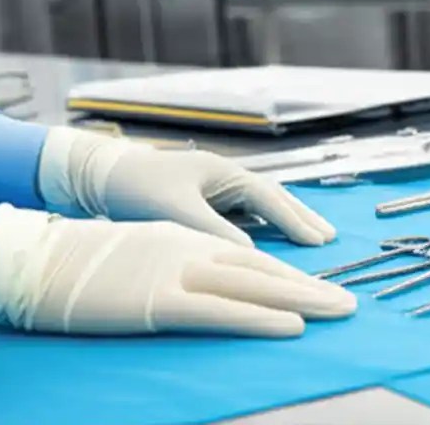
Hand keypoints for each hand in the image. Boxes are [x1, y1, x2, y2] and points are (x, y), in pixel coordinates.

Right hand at [0, 209, 355, 336]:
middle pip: (262, 268)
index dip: (288, 274)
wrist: (31, 258)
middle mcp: (186, 248)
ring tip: (339, 311)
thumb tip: (192, 286)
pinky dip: (261, 318)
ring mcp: (174, 272)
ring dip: (302, 300)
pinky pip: (221, 311)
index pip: (247, 256)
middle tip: (348, 303)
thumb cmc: (74, 263)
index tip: (318, 288)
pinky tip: (292, 326)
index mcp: (180, 237)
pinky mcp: (157, 300)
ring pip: (253, 286)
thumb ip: (166, 265)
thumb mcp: (131, 255)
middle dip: (310, 287)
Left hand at [39, 128, 336, 246]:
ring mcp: (213, 187)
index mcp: (224, 172)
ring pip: (259, 206)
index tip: (320, 243)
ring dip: (284, 221)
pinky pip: (241, 214)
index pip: (270, 199)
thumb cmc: (136, 188)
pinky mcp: (200, 200)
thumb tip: (253, 257)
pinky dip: (261, 226)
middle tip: (329, 238)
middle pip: (273, 197)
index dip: (296, 221)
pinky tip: (267, 242)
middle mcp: (224, 176)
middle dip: (301, 217)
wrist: (99, 176)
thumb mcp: (177, 213)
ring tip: (309, 238)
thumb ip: (215, 233)